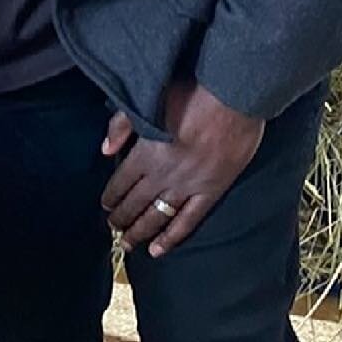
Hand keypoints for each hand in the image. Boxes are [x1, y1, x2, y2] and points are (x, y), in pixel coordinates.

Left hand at [100, 80, 263, 257]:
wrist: (235, 97)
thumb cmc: (193, 92)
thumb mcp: (151, 101)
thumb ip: (122, 125)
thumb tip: (105, 150)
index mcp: (146, 153)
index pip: (120, 183)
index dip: (110, 197)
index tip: (106, 206)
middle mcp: (163, 175)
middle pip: (135, 203)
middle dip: (121, 219)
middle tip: (113, 228)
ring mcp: (187, 186)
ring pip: (157, 216)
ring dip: (139, 232)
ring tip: (128, 244)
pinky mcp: (211, 191)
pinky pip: (188, 221)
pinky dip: (171, 237)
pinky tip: (158, 250)